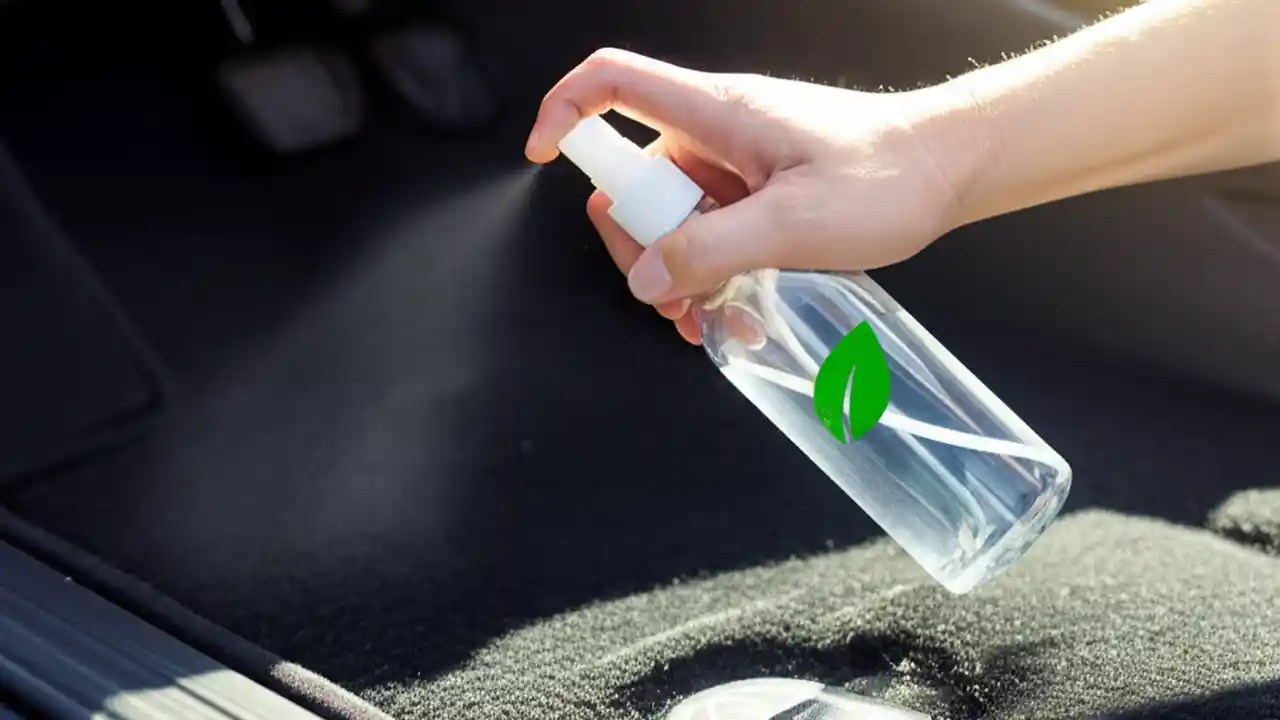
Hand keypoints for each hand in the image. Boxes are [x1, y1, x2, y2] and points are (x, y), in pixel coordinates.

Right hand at [524, 49, 985, 343]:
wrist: (949, 171)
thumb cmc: (889, 178)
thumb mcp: (796, 222)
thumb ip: (712, 249)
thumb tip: (645, 277)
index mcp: (715, 115)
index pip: (612, 83)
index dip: (565, 111)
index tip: (542, 155)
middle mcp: (715, 133)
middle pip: (633, 179)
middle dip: (639, 247)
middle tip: (674, 297)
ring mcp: (735, 165)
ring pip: (672, 217)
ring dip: (678, 273)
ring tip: (709, 319)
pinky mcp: (757, 192)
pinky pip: (709, 230)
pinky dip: (710, 271)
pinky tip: (734, 309)